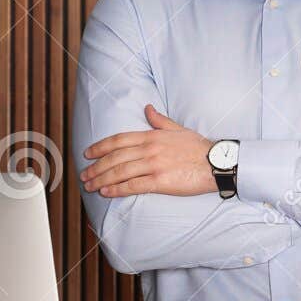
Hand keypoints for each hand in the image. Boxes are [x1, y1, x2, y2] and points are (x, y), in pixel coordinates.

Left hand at [80, 105, 215, 197]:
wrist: (216, 163)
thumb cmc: (198, 147)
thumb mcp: (177, 129)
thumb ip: (159, 120)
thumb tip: (147, 108)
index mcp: (152, 136)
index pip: (119, 140)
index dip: (100, 147)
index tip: (87, 154)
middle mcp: (149, 149)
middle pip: (115, 157)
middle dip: (96, 166)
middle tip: (84, 174)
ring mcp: (154, 165)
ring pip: (120, 171)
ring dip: (101, 179)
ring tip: (90, 185)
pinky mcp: (160, 181)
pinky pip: (133, 185)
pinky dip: (117, 189)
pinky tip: (106, 192)